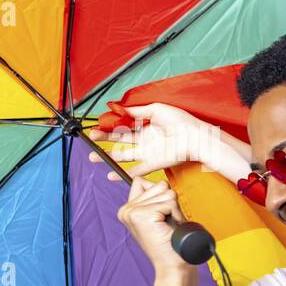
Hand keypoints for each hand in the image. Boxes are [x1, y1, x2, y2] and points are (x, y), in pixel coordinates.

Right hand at [88, 102, 251, 182]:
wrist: (195, 136)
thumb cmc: (181, 121)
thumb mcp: (157, 110)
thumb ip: (138, 111)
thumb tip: (122, 110)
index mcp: (146, 127)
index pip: (124, 127)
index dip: (110, 126)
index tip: (97, 125)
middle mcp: (145, 141)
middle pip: (119, 141)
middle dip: (104, 140)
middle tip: (90, 138)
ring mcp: (148, 153)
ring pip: (123, 156)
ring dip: (108, 157)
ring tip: (93, 157)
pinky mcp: (153, 163)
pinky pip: (136, 170)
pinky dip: (124, 174)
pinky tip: (111, 176)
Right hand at [115, 174, 197, 276]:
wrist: (172, 266)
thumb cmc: (171, 243)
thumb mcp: (161, 217)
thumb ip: (156, 199)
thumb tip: (161, 182)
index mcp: (127, 209)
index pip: (143, 181)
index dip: (160, 194)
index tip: (162, 215)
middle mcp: (126, 209)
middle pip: (159, 185)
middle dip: (170, 203)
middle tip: (168, 224)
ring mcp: (132, 211)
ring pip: (166, 192)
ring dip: (174, 210)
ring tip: (169, 227)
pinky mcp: (142, 215)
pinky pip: (170, 202)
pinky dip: (176, 215)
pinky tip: (170, 229)